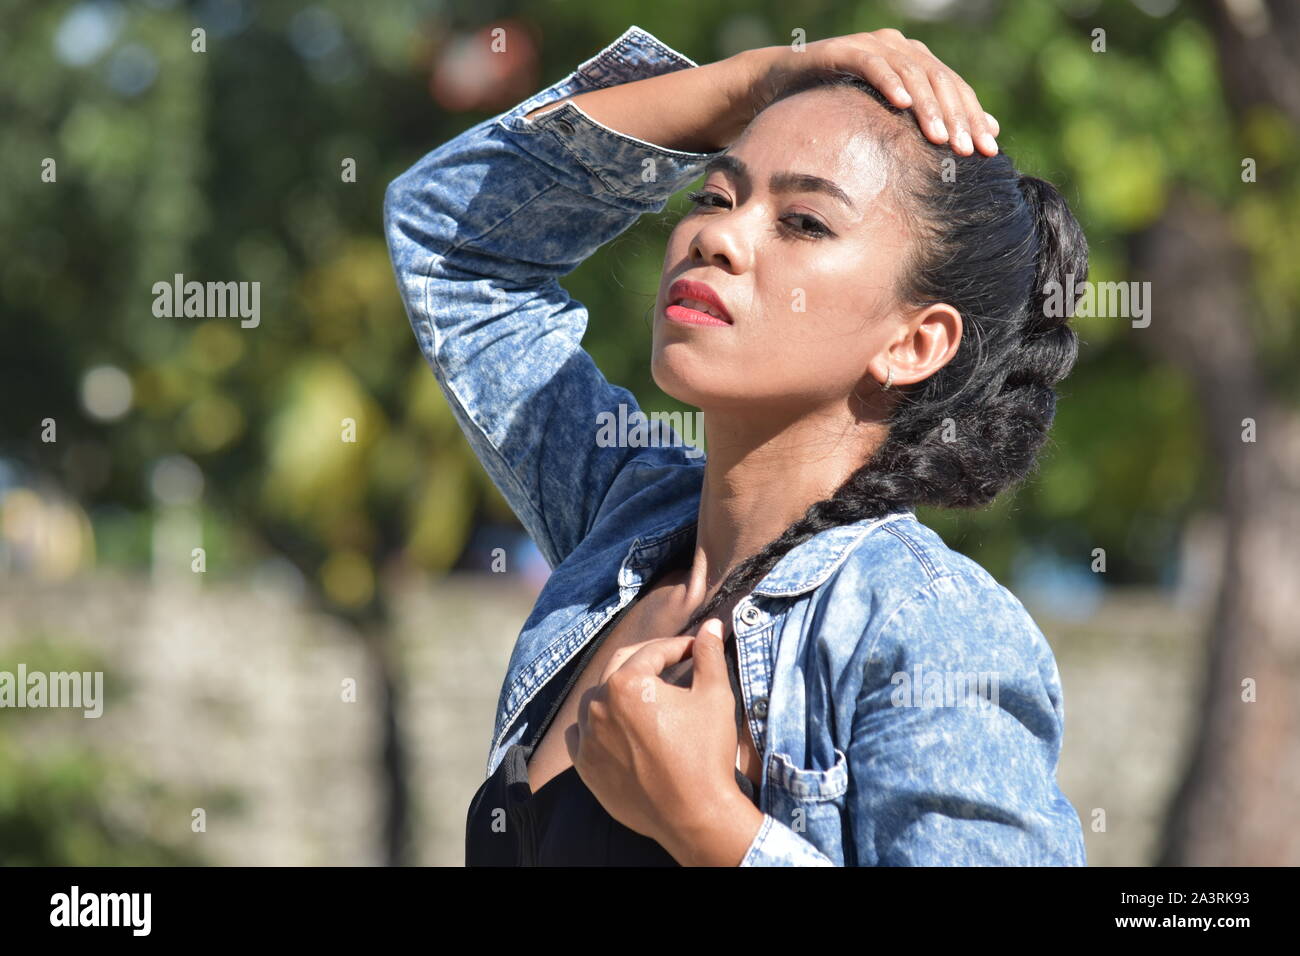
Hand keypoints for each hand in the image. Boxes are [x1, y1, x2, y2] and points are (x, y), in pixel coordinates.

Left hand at [565, 617, 740, 853]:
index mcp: (628, 683)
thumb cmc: (705, 755)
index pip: (652, 652)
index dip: (677, 646)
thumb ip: (708, 655)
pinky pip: (583, 733)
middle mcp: (598, 705)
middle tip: (673, 661)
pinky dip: (599, 723)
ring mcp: (587, 737)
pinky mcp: (584, 765)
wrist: (693, 815)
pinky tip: (620, 726)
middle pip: (620, 667)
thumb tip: (711, 625)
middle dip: (648, 659)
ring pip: (598, 698)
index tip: (695, 649)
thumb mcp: (714, 697)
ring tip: (646, 692)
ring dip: (620, 689)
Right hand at [743, 28, 999, 155]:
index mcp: (916, 62)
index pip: (954, 90)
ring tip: (940, 137)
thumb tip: (981, 134)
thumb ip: (925, 122)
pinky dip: (888, 82)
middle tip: (970, 150)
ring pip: (912, 73)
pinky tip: (901, 104)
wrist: (776, 87)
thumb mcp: (882, 119)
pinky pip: (872, 63)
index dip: (974, 118)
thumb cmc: (831, 108)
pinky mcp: (843, 49)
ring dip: (928, 106)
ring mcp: (872, 45)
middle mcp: (899, 48)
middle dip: (958, 117)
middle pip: (939, 81)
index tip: (989, 151)